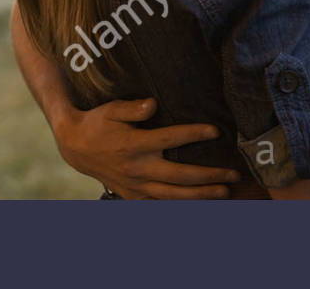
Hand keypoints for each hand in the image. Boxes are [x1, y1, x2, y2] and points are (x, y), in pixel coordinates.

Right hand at [52, 97, 238, 199]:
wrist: (75, 148)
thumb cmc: (97, 123)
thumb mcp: (111, 109)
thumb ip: (133, 108)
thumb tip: (154, 104)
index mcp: (134, 144)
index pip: (170, 139)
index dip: (194, 134)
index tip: (216, 131)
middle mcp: (137, 168)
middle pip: (180, 175)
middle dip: (210, 175)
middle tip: (233, 174)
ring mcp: (135, 186)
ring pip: (174, 195)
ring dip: (201, 195)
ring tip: (224, 192)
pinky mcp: (132, 196)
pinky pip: (160, 204)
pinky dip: (180, 206)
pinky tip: (199, 205)